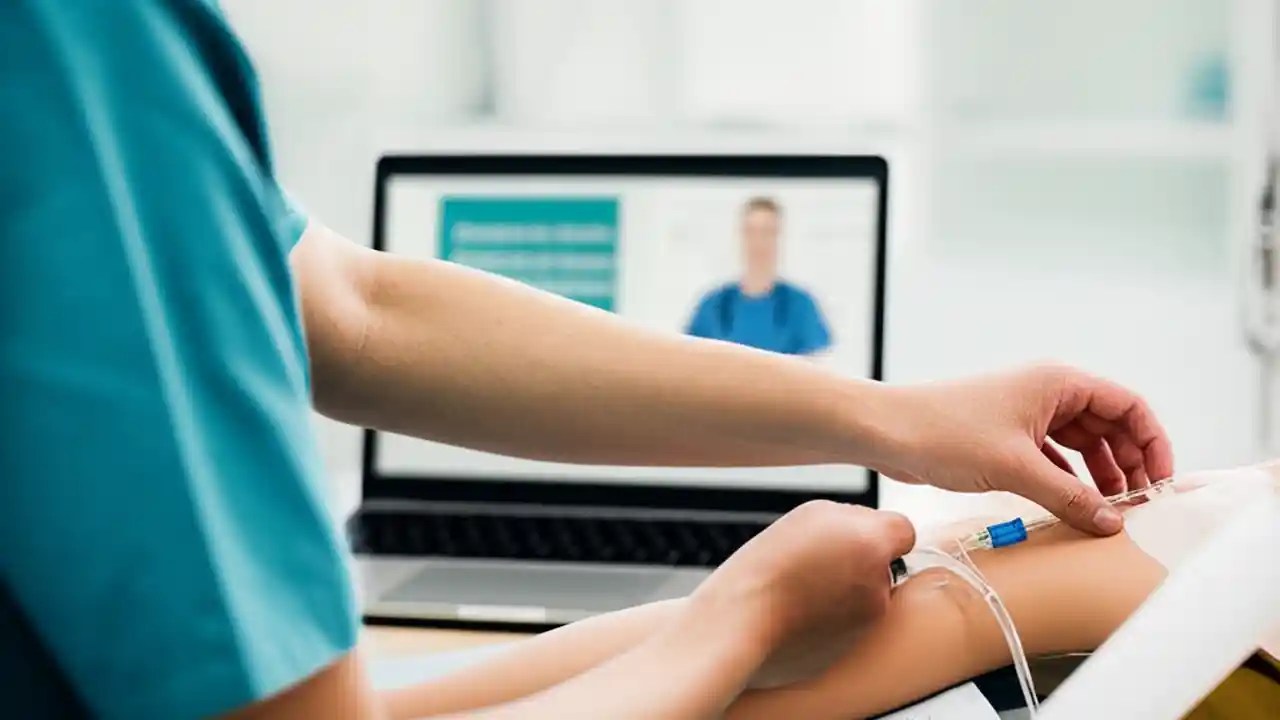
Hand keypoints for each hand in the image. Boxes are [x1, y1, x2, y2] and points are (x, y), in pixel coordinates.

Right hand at [689, 500, 915, 688]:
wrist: (739, 622)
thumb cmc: (768, 566)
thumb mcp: (812, 515)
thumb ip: (856, 518)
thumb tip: (872, 530)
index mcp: (873, 545)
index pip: (904, 531)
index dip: (877, 531)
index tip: (852, 536)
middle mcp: (880, 587)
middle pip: (886, 565)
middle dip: (862, 562)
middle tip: (818, 561)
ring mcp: (869, 624)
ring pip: (869, 597)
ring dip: (847, 591)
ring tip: (803, 589)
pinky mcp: (851, 651)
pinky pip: (850, 626)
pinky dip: (832, 619)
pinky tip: (800, 613)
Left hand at [874, 363, 1174, 535]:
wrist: (887, 431)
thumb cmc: (944, 432)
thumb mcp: (1015, 468)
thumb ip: (1069, 496)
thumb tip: (1112, 522)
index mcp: (1058, 383)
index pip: (1127, 406)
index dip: (1151, 442)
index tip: (1161, 481)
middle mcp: (1047, 393)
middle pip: (1109, 427)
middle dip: (1128, 465)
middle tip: (1138, 507)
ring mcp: (1027, 415)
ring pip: (1082, 445)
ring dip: (1099, 477)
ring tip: (1110, 513)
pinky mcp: (1007, 438)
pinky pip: (1054, 459)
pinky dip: (1069, 480)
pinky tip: (1076, 507)